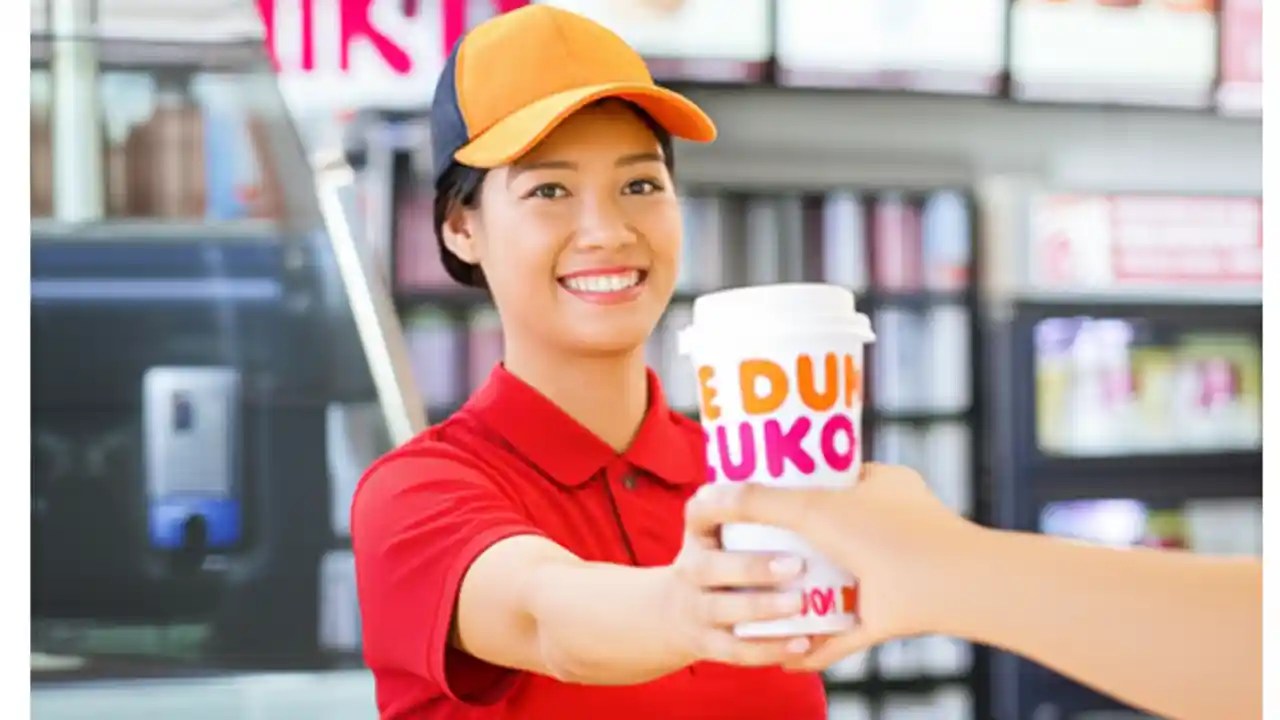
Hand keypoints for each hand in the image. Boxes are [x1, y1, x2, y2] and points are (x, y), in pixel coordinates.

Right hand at [685, 463, 977, 669]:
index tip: (755, 497)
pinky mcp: (888, 618)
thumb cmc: (886, 532)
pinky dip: (817, 642)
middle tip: (746, 548)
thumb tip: (712, 492)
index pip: (831, 479)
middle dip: (790, 546)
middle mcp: (890, 528)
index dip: (794, 486)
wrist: (947, 586)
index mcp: (884, 487)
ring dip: (800, 596)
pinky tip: (782, 651)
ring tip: (755, 599)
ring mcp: (891, 574)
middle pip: (829, 534)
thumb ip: (761, 500)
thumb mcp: (813, 507)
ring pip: (836, 584)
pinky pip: (845, 630)